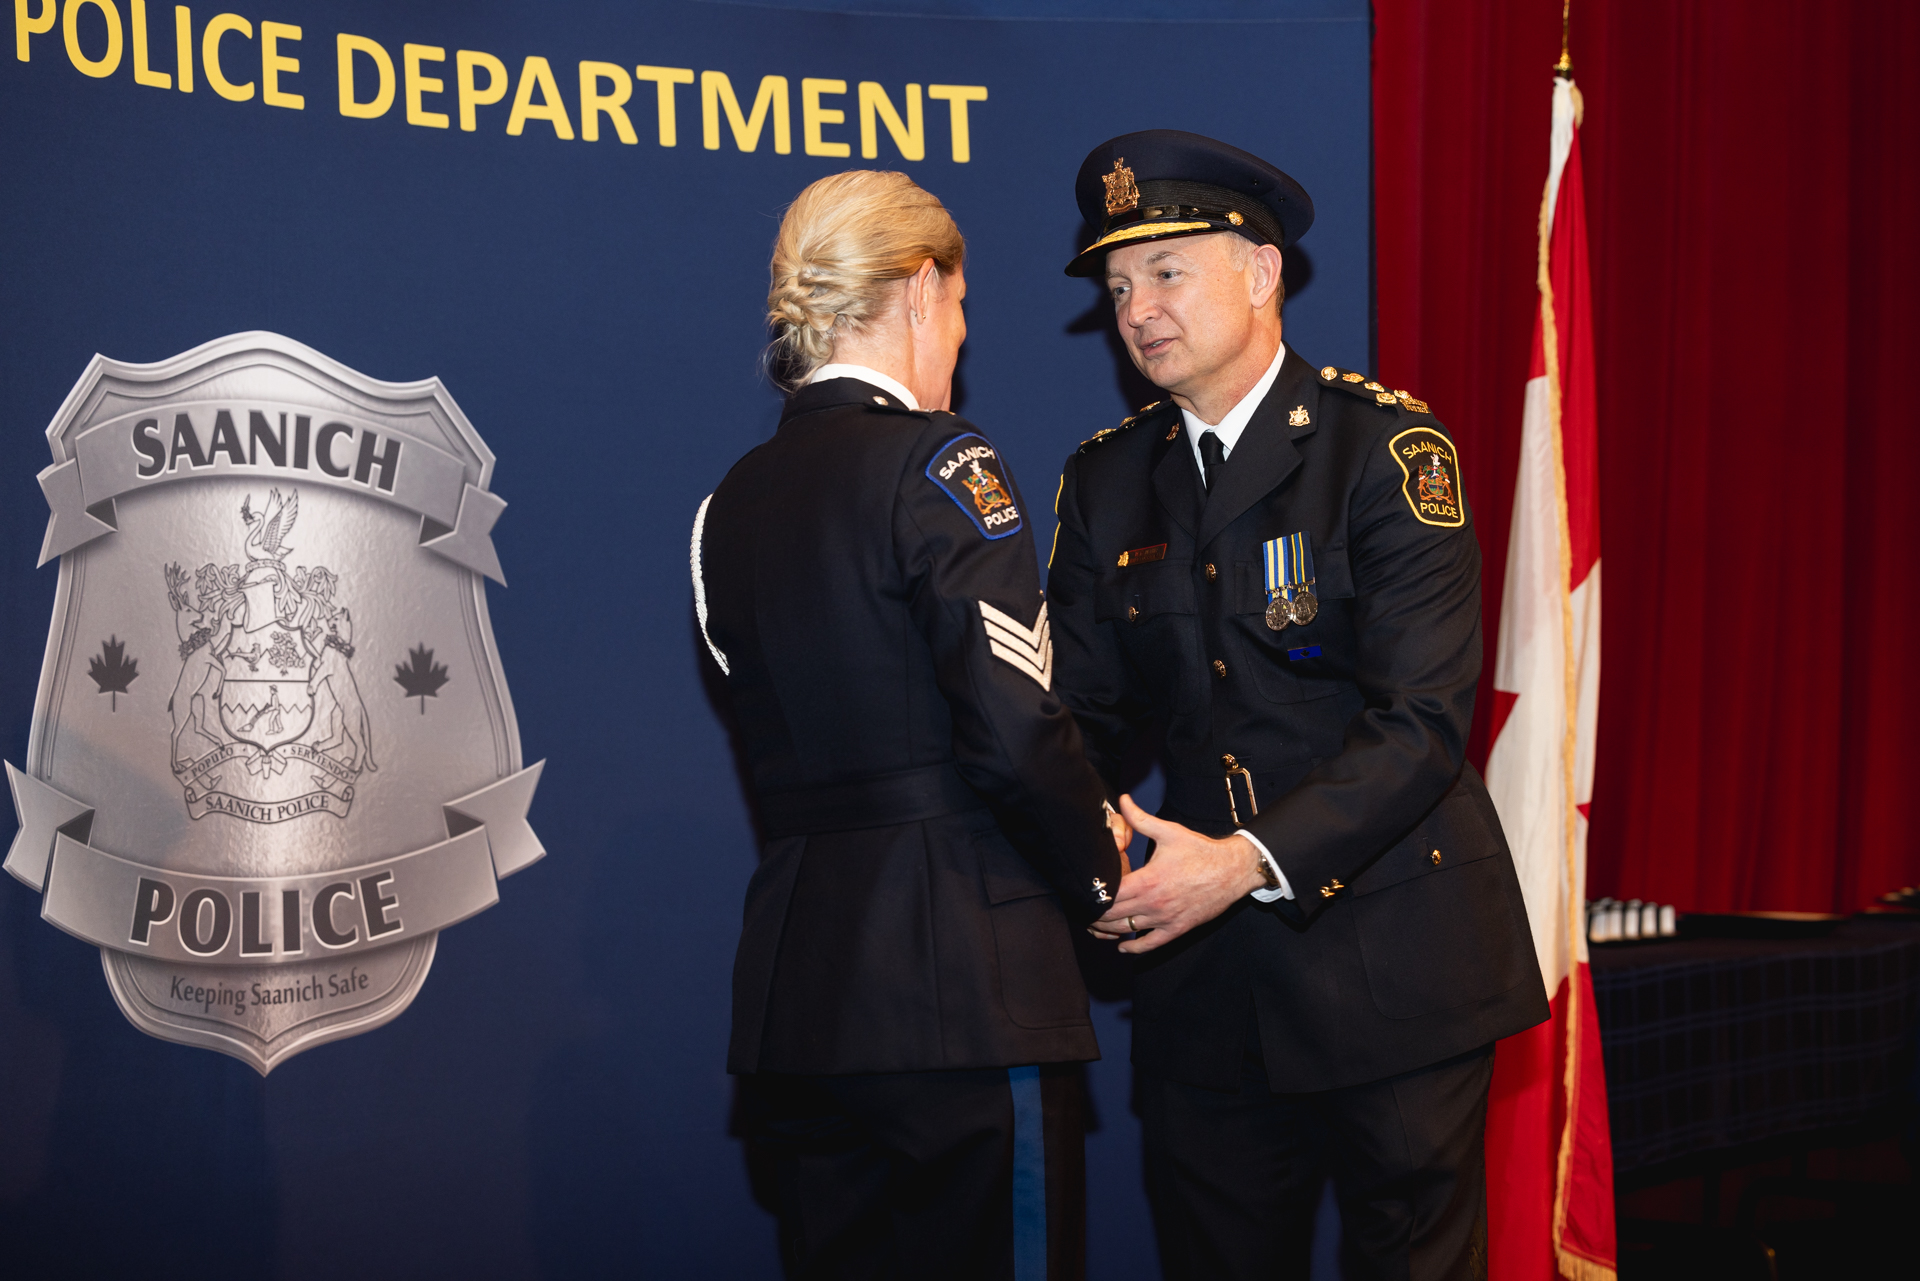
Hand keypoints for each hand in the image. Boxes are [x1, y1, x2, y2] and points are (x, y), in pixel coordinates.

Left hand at [1088, 795, 1267, 954]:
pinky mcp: (1178, 929)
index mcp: (1148, 880)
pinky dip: (1134, 948)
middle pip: (1113, 916)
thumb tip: (1123, 800)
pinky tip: (1122, 946)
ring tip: (1095, 925)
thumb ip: (1141, 819)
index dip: (1094, 895)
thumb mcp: (1169, 832)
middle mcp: (1154, 903)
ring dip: (1108, 930)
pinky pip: (1151, 944)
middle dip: (1094, 914)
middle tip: (1083, 909)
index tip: (1083, 892)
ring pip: (1127, 930)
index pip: (1110, 894)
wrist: (1233, 870)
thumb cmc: (1201, 851)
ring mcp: (1165, 919)